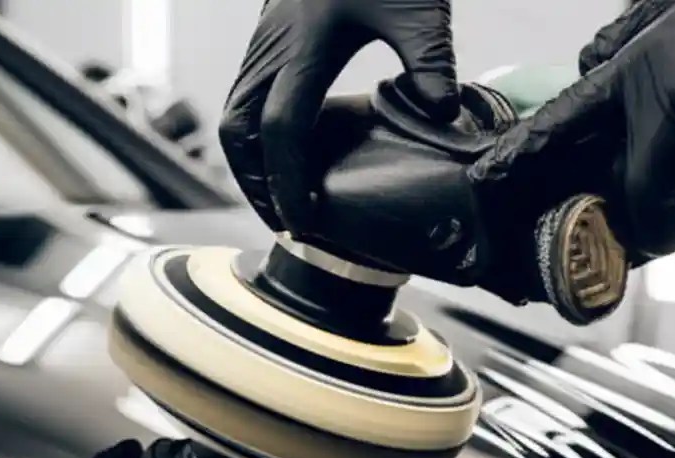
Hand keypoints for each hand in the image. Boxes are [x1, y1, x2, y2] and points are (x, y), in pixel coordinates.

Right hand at [220, 0, 457, 235]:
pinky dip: (254, 134)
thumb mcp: (417, 8)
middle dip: (254, 180)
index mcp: (304, 47)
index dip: (287, 182)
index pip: (280, 130)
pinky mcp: (269, 38)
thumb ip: (430, 63)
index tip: (302, 219)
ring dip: (249, 161)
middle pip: (238, 131)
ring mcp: (265, 43)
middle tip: (284, 218)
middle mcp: (272, 49)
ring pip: (233, 114)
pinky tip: (284, 149)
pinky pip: (245, 96)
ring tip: (279, 194)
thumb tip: (440, 116)